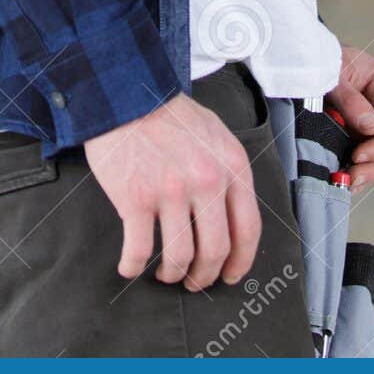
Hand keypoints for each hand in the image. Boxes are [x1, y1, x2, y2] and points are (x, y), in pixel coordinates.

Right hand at [83, 93, 260, 289]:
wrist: (126, 92)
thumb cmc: (168, 112)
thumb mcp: (215, 132)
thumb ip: (228, 170)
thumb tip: (232, 213)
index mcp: (231, 166)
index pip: (248, 229)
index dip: (240, 261)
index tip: (230, 274)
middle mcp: (206, 181)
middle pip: (215, 251)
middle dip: (204, 275)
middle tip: (194, 281)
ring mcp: (171, 191)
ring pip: (179, 257)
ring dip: (172, 274)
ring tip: (165, 274)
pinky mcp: (136, 199)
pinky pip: (138, 250)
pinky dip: (133, 266)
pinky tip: (130, 267)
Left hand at [324, 45, 373, 192]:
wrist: (303, 56)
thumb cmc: (320, 56)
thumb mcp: (333, 73)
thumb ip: (351, 99)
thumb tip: (371, 127)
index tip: (359, 157)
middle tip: (353, 177)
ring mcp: (370, 117)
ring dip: (367, 170)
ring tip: (348, 182)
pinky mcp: (356, 128)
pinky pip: (363, 151)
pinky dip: (356, 167)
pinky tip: (345, 178)